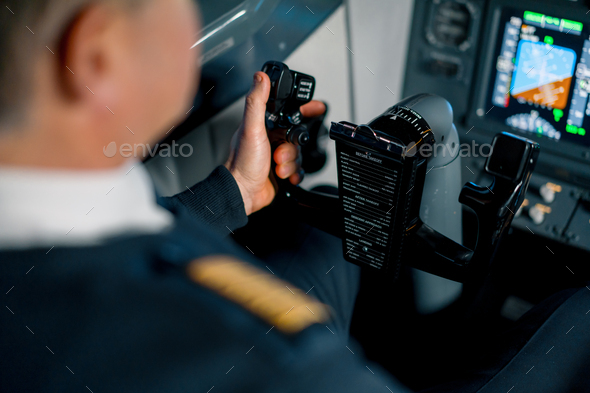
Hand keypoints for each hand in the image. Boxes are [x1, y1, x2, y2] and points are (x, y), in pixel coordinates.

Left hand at [224, 71, 325, 215]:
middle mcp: (269, 139)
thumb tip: (260, 77)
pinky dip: (294, 173)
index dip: (303, 109)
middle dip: (292, 147)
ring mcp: (275, 155)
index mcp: (261, 125)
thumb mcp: (251, 128)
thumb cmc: (242, 163)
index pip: (287, 111)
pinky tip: (285, 175)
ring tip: (277, 166)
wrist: (242, 193)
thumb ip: (256, 101)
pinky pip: (298, 168)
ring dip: (290, 162)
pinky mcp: (280, 170)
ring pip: (298, 153)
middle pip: (296, 136)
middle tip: (280, 153)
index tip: (316, 107)